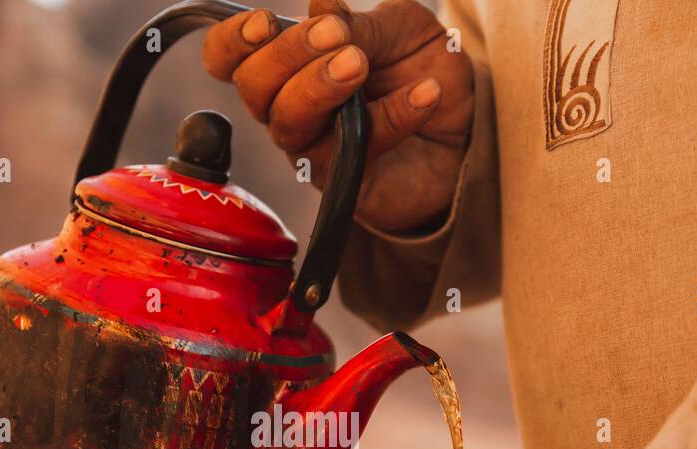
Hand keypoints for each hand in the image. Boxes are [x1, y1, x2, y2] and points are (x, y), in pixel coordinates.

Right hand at [203, 0, 473, 232]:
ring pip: (288, 123)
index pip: (227, 59)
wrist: (468, 128)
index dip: (232, 42)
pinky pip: (352, 149)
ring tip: (361, 64)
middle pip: (254, 88)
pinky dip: (390, 116)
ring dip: (320, 85)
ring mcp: (314, 149)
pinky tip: (425, 94)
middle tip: (335, 35)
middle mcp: (290, 110)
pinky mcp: (346, 182)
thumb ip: (360, 23)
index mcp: (290, 65)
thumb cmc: (422, 72)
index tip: (264, 23)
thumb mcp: (400, 29)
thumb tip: (321, 3)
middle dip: (288, 55)